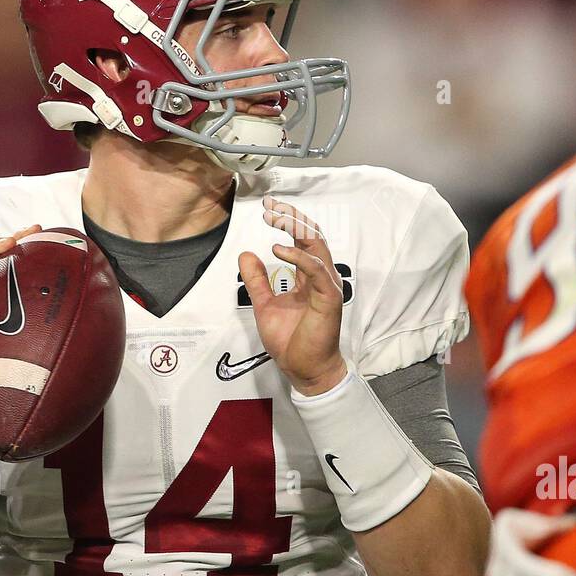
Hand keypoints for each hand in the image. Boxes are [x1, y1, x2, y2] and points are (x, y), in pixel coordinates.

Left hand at [239, 196, 347, 395]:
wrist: (303, 369)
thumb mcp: (265, 304)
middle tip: (271, 206)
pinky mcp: (329, 298)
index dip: (288, 222)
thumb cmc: (291, 340)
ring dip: (296, 229)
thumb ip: (257, 280)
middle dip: (292, 217)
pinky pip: (317, 270)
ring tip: (274, 218)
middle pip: (312, 236)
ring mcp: (327, 286)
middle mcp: (321, 277)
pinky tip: (279, 249)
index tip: (269, 209)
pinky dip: (299, 257)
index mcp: (309, 277)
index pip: (303, 240)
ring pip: (317, 247)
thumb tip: (246, 255)